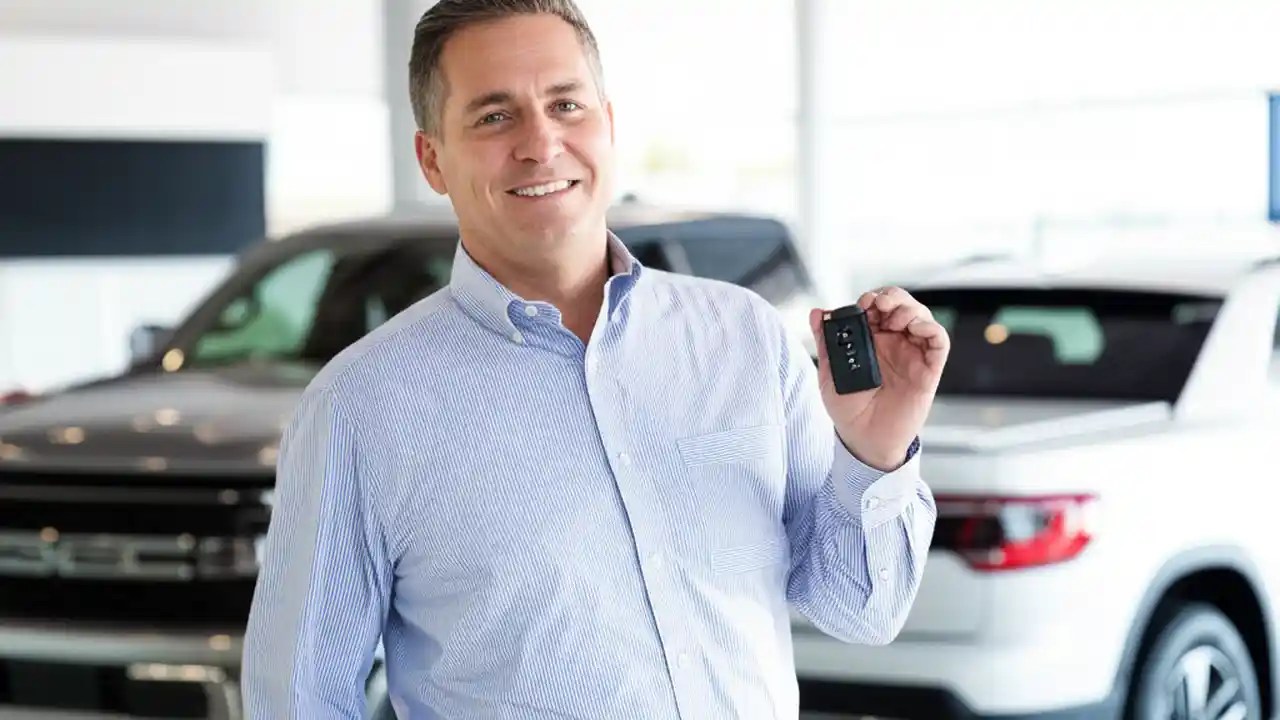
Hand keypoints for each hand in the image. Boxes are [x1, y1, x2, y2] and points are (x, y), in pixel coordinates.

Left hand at [808, 287, 949, 470]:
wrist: (863, 438)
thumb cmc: (848, 408)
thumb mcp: (829, 372)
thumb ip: (825, 341)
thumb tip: (818, 312)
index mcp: (871, 340)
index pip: (878, 307)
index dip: (873, 299)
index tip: (862, 304)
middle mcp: (894, 343)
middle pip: (903, 305)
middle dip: (893, 297)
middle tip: (879, 304)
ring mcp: (912, 354)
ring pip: (922, 317)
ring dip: (910, 308)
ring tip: (894, 318)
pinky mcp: (928, 369)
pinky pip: (938, 341)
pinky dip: (930, 327)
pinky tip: (914, 328)